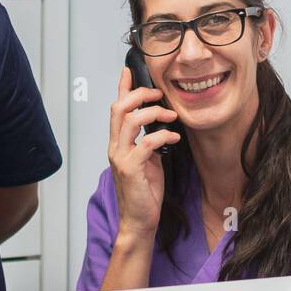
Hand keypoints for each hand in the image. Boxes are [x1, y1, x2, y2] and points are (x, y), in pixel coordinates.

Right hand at [107, 65, 180, 239]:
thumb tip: (159, 126)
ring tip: (171, 116)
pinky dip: (163, 136)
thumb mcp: (148, 161)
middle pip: (119, 108)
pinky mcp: (131, 169)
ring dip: (154, 113)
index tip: (129, 70)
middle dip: (140, 94)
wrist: (139, 221)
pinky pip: (146, 143)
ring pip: (130, 120)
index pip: (116, 109)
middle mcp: (115, 147)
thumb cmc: (144, 193)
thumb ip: (148, 142)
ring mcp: (120, 157)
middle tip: (160, 94)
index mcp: (118, 143)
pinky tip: (175, 138)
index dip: (122, 87)